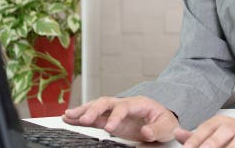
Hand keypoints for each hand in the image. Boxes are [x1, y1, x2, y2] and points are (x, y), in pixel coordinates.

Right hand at [62, 95, 177, 141]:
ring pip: (97, 106)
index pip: (124, 107)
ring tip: (68, 116)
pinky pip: (94, 117)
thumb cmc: (164, 122)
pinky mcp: (110, 119)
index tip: (109, 128)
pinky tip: (69, 118)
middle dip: (94, 109)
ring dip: (83, 110)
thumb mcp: (166, 126)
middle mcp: (125, 104)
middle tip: (84, 120)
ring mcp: (116, 111)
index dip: (116, 116)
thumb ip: (156, 129)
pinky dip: (82, 117)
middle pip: (107, 102)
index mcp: (139, 103)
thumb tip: (146, 132)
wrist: (163, 122)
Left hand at [174, 116, 234, 147]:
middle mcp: (231, 127)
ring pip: (234, 146)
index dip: (195, 140)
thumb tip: (176, 133)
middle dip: (209, 147)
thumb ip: (195, 136)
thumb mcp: (213, 132)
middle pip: (219, 138)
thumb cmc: (230, 135)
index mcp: (218, 122)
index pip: (205, 129)